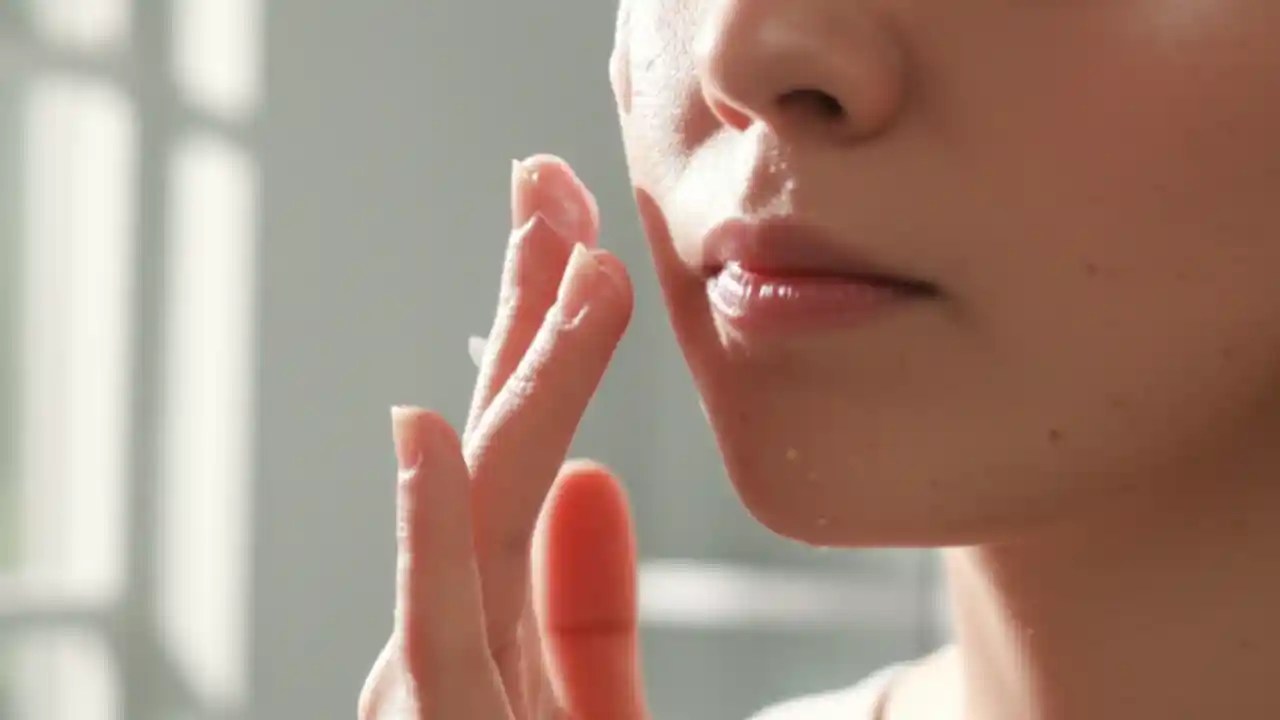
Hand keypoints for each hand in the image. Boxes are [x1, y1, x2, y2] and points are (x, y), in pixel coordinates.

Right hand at [359, 156, 646, 718]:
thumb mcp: (579, 705)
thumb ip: (584, 611)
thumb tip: (593, 479)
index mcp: (495, 615)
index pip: (523, 457)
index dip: (545, 342)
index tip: (577, 239)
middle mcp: (455, 627)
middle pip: (498, 448)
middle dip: (527, 309)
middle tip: (550, 182)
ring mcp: (433, 679)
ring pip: (480, 514)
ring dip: (520, 376)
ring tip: (554, 256)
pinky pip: (436, 636)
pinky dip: (426, 532)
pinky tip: (425, 429)